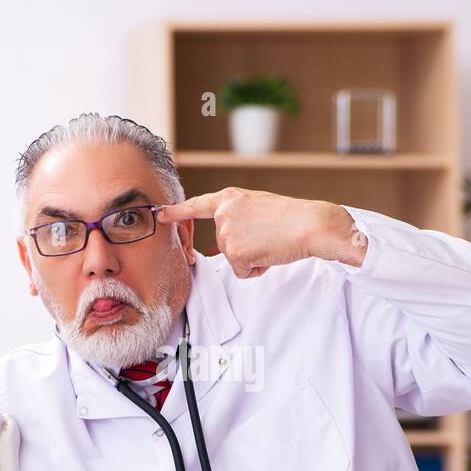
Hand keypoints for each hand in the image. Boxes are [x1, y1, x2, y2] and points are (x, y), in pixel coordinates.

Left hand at [157, 187, 364, 277]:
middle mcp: (224, 213)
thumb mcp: (260, 206)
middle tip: (269, 236)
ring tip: (271, 243)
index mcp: (231, 198)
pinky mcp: (234, 253)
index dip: (177, 212)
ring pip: (234, 260)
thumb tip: (231, 240)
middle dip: (246, 247)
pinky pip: (243, 272)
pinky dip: (257, 269)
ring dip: (253, 258)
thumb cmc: (293, 217)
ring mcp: (226, 233)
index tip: (160, 214)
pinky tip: (270, 254)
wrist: (310, 225)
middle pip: (224, 244)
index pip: (198, 205)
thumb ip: (240, 216)